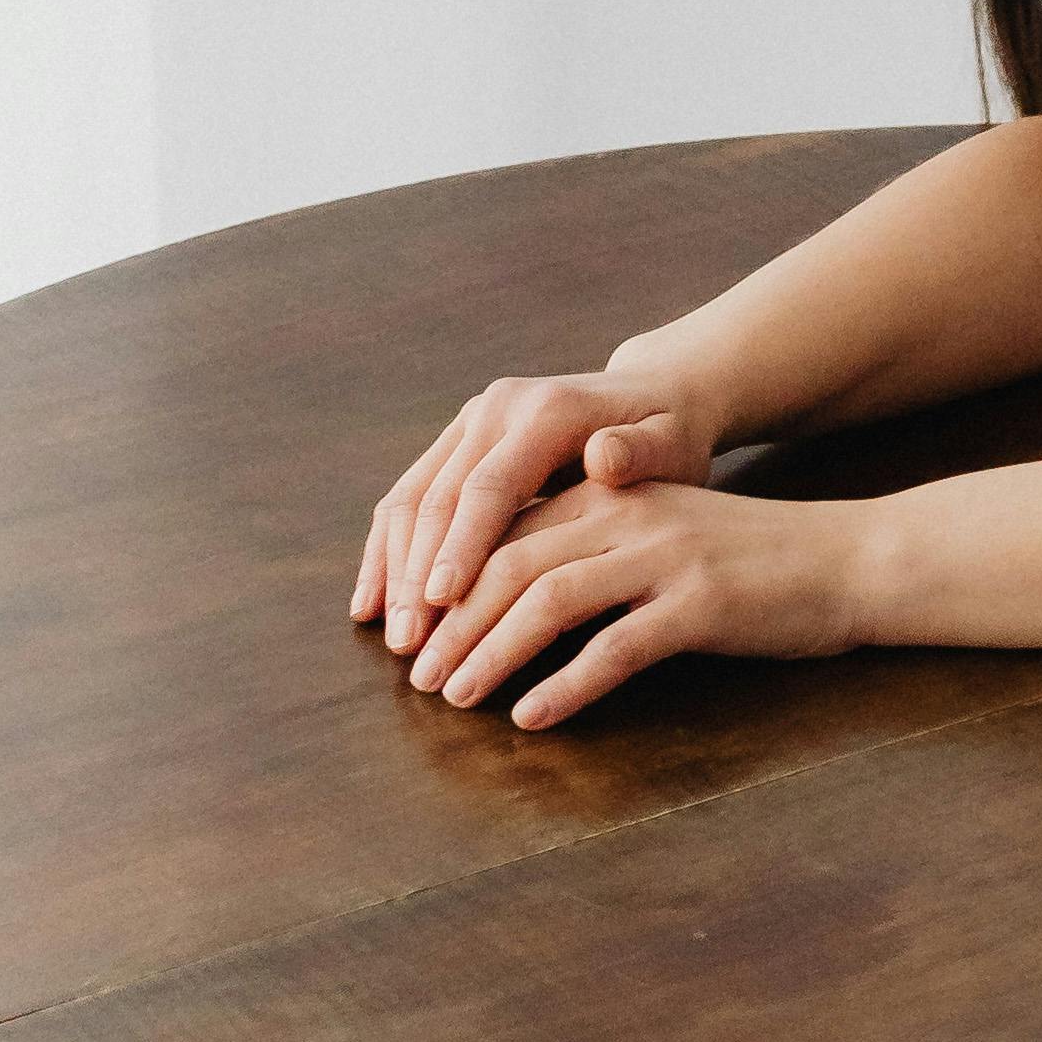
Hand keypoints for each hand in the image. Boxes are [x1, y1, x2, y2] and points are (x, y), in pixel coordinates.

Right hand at [355, 363, 721, 656]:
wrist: (649, 395)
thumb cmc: (666, 436)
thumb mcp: (670, 445)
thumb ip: (639, 453)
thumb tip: (604, 457)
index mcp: (544, 412)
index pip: (489, 485)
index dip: (462, 545)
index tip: (441, 602)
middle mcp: (495, 409)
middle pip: (439, 497)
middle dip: (418, 575)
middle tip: (411, 645)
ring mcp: (469, 423)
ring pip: (411, 499)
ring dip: (395, 571)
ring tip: (395, 639)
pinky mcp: (456, 443)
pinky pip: (408, 498)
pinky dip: (386, 552)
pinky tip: (372, 605)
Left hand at [411, 478, 866, 730]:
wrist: (845, 560)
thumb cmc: (747, 559)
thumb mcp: (660, 535)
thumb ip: (592, 549)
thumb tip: (505, 595)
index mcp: (613, 494)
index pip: (506, 531)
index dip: (452, 585)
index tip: (417, 635)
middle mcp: (630, 515)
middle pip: (513, 564)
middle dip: (456, 624)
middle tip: (420, 677)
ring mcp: (665, 557)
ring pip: (550, 601)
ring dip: (493, 653)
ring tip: (457, 698)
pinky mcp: (700, 606)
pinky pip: (614, 649)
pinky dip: (564, 686)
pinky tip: (532, 718)